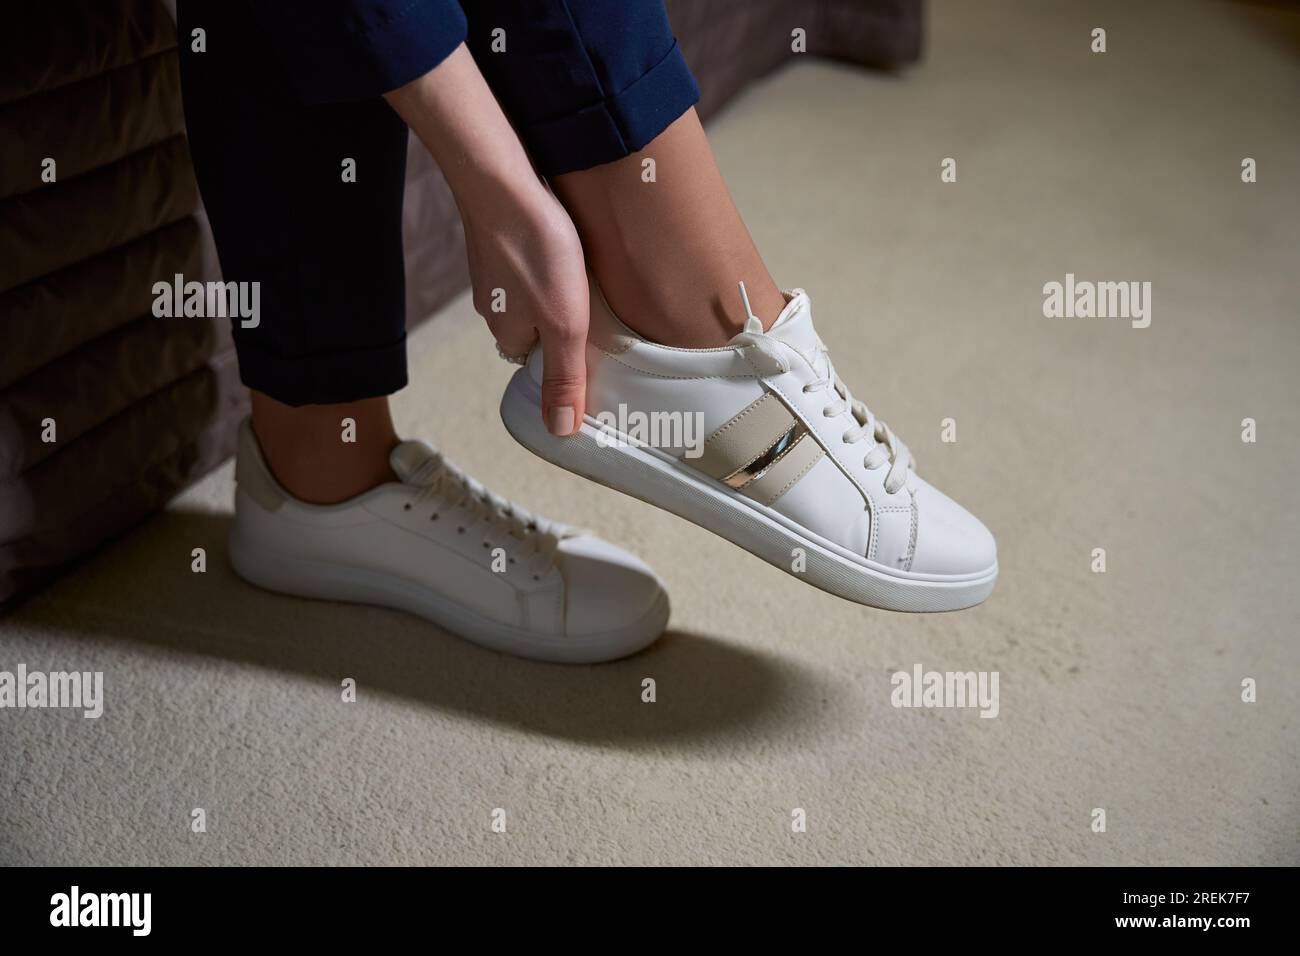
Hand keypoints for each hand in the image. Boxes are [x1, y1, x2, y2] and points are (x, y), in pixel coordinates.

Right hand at [386, 45, 587, 435]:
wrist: (500, 179)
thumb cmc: (535, 250)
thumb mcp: (564, 325)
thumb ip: (565, 377)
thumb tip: (561, 432)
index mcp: (507, 334)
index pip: (540, 363)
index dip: (567, 360)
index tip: (594, 350)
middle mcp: (493, 307)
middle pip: (536, 329)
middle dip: (563, 323)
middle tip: (597, 309)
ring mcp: (492, 271)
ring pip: (531, 294)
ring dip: (555, 290)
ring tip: (583, 276)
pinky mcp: (498, 238)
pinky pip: (525, 262)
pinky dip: (543, 260)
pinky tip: (561, 247)